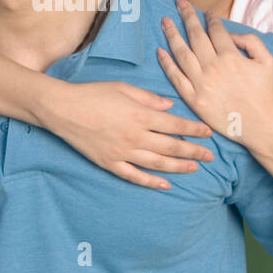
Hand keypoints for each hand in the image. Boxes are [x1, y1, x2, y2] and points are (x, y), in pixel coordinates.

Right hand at [48, 80, 214, 190]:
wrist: (62, 109)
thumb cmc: (92, 94)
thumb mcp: (123, 88)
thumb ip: (149, 98)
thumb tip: (170, 107)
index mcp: (140, 116)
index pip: (176, 125)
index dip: (194, 130)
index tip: (208, 133)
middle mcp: (135, 137)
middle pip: (172, 147)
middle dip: (194, 151)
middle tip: (210, 156)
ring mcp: (123, 153)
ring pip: (157, 164)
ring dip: (179, 167)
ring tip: (194, 168)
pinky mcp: (110, 163)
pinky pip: (135, 176)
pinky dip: (151, 182)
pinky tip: (165, 185)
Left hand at [157, 0, 272, 152]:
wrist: (260, 126)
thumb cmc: (266, 93)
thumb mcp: (268, 61)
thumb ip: (251, 41)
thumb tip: (230, 34)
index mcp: (231, 56)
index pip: (216, 31)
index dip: (210, 19)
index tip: (206, 13)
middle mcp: (213, 66)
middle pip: (195, 36)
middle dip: (187, 17)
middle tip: (179, 3)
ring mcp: (201, 83)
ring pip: (181, 53)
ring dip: (172, 34)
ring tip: (165, 21)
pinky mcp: (193, 98)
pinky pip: (175, 77)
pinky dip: (166, 63)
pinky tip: (160, 51)